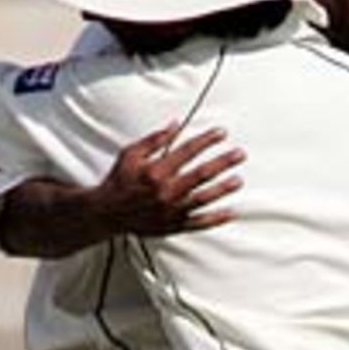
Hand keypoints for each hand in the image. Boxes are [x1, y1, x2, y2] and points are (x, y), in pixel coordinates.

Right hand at [96, 122, 244, 237]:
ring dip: (223, 189)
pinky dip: (216, 219)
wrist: (108, 213)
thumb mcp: (130, 154)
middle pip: (202, 173)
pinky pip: (199, 223)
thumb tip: (176, 124)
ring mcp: (172, 210)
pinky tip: (231, 212)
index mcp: (157, 171)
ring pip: (204, 198)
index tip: (222, 133)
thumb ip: (154, 139)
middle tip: (240, 154)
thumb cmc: (120, 180)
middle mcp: (167, 191)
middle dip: (223, 162)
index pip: (188, 150)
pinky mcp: (173, 225)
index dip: (207, 140)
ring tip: (238, 180)